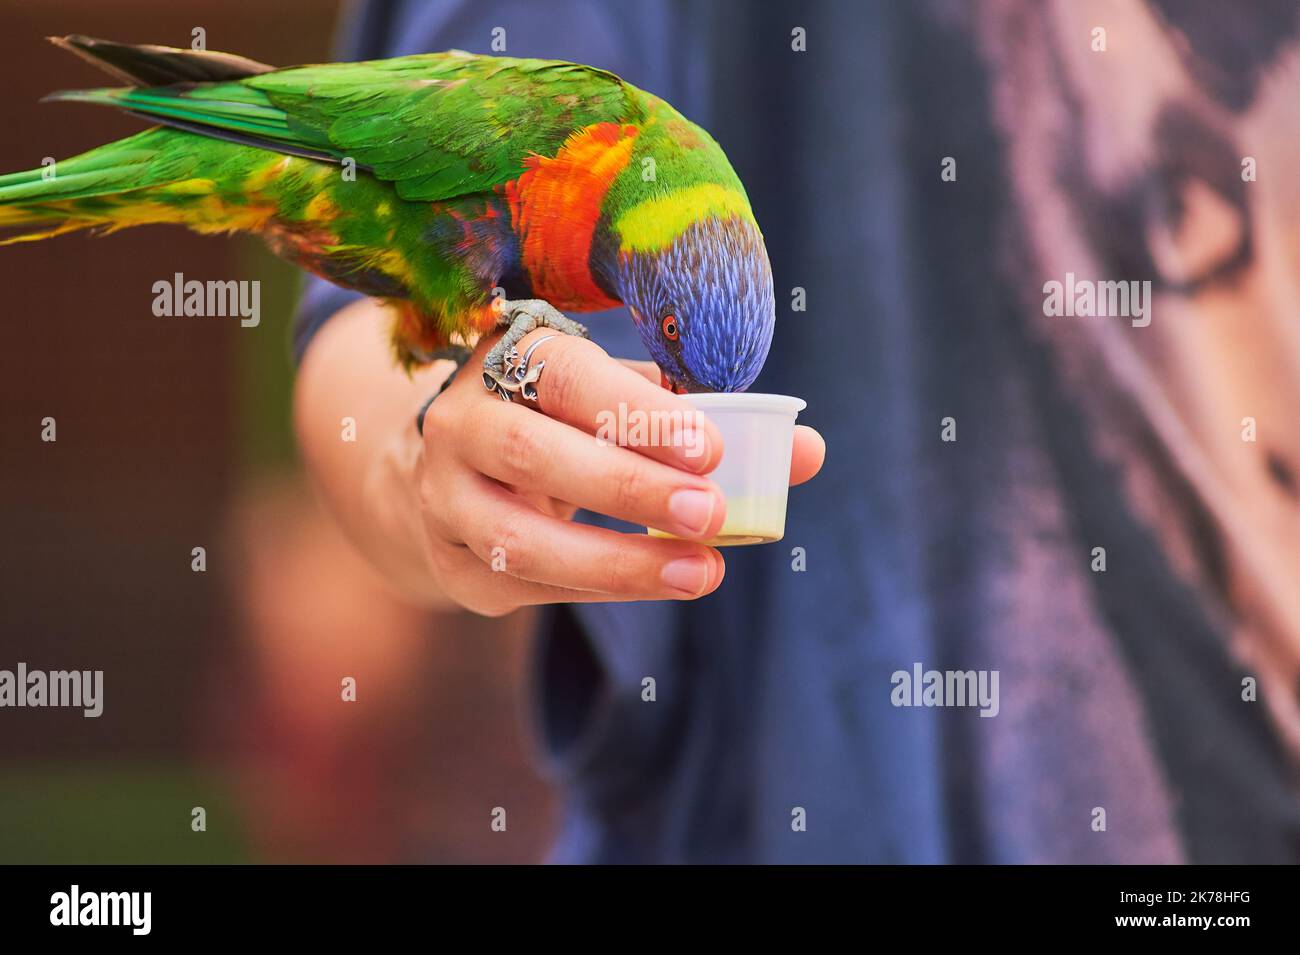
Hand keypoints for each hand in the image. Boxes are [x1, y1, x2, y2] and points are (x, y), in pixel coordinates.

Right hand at [415, 328, 824, 615]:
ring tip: (703, 571)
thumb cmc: (563, 421)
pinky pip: (529, 585)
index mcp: (508, 359)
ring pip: (522, 539)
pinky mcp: (456, 565)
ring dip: (620, 562)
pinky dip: (600, 586)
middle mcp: (461, 424)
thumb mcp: (622, 400)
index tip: (710, 447)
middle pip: (534, 454)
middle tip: (713, 513)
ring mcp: (446, 500)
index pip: (567, 379)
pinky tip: (662, 581)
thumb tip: (806, 452)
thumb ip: (705, 420)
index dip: (637, 412)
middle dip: (630, 487)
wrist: (457, 473)